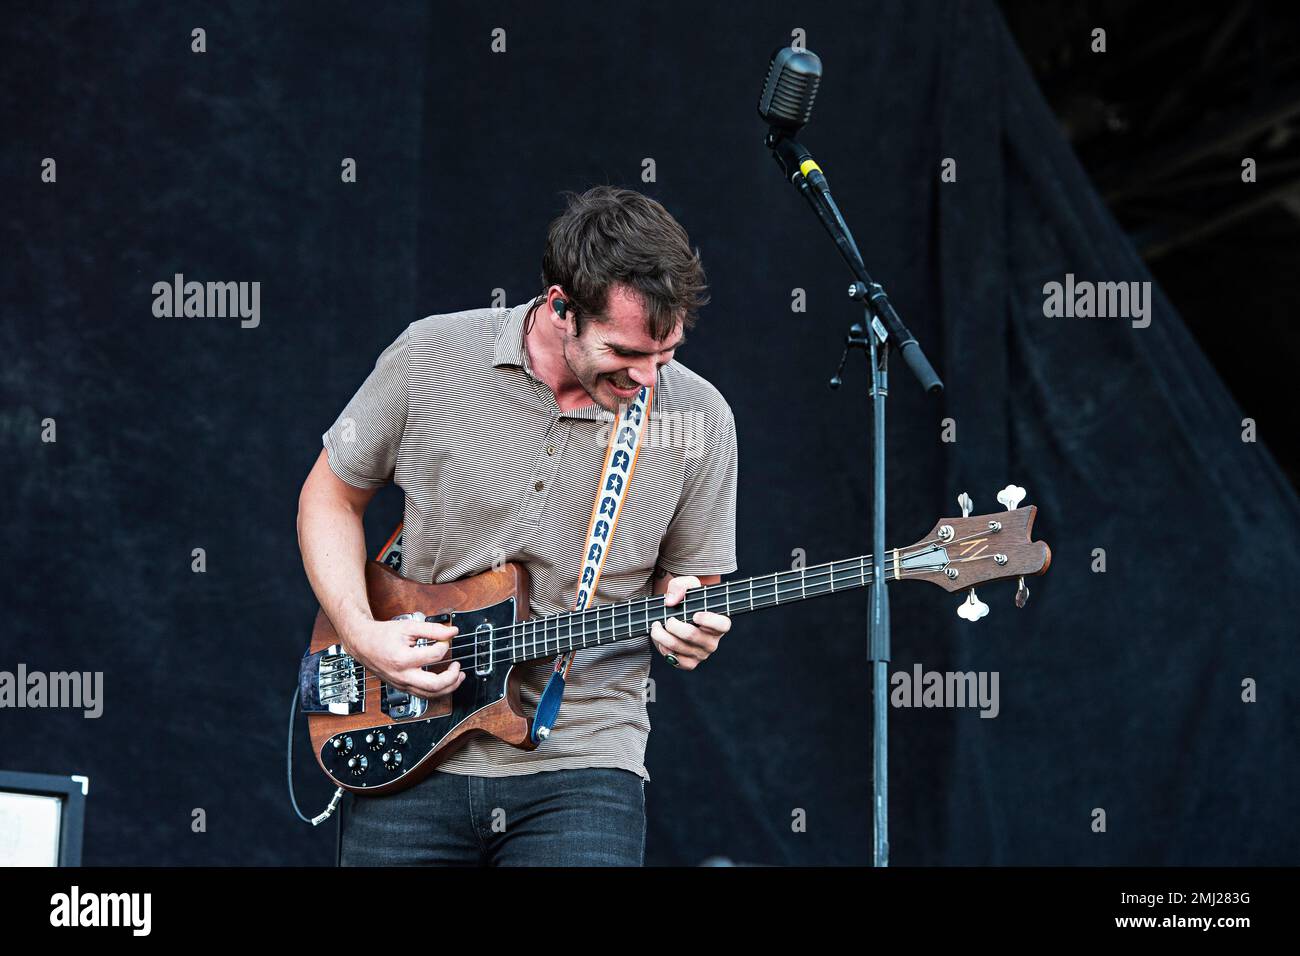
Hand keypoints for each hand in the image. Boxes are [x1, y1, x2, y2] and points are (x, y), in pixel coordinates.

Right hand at [341, 617, 465, 697]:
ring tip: (457, 676)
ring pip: (430, 695)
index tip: (445, 639)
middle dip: (452, 677)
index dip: (444, 645)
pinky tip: (444, 681)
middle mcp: (402, 676)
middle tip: (458, 666)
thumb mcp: (409, 627)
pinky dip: (437, 690)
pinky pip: (423, 695)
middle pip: (434, 685)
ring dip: (449, 688)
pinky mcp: (402, 688)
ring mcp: (401, 684)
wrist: (363, 644)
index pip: (434, 656)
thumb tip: (452, 632)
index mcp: (402, 659)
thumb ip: (433, 629)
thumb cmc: (383, 635)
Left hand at [651, 575, 731, 670]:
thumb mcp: (686, 585)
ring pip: (679, 647)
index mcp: (718, 623)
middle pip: (692, 635)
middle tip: (668, 619)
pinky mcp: (690, 663)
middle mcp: (712, 641)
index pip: (723, 625)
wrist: (676, 614)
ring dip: (662, 635)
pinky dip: (664, 649)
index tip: (695, 614)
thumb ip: (681, 586)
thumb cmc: (686, 600)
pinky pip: (676, 660)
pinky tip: (662, 640)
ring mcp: (701, 654)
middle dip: (674, 625)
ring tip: (657, 626)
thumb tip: (671, 602)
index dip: (710, 621)